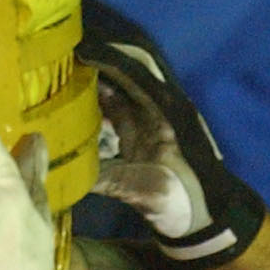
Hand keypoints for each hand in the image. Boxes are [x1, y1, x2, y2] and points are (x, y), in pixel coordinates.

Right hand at [77, 19, 264, 269]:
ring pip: (122, 91)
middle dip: (101, 60)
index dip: (110, 59)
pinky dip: (97, 104)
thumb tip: (68, 175)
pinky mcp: (142, 137)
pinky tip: (74, 103)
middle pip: (129, 75)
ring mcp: (151, 122)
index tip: (80, 48)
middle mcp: (160, 109)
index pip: (136, 76)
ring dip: (97, 80)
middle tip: (65, 51)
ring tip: (64, 71)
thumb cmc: (187, 203)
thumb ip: (112, 181)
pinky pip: (117, 110)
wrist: (206, 221)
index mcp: (167, 113)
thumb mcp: (149, 194)